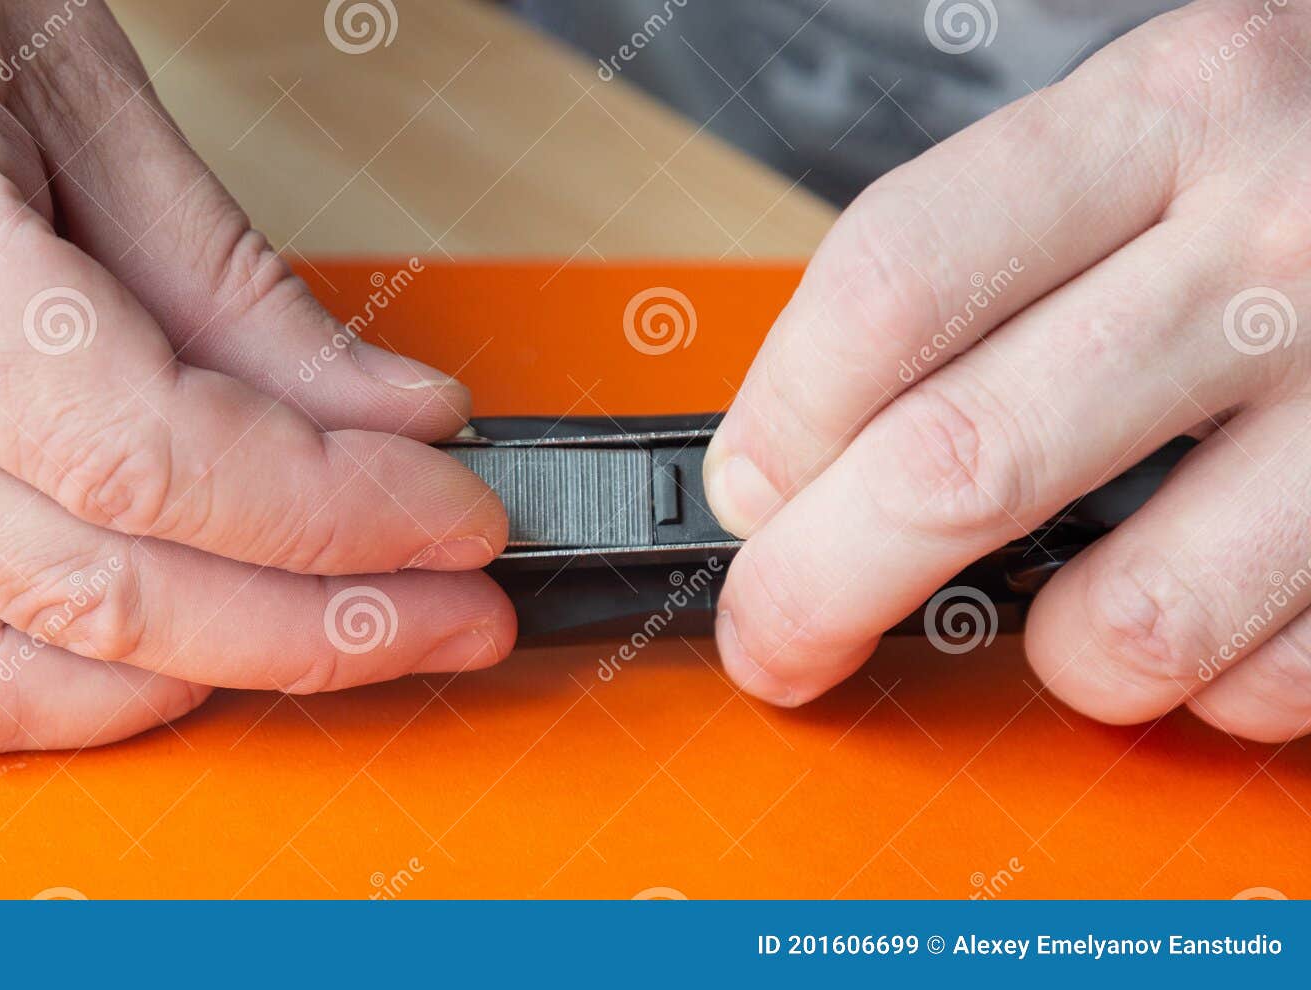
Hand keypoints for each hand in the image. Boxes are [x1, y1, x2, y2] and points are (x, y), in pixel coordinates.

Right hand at [0, 0, 512, 752]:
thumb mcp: (71, 86)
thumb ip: (230, 281)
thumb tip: (391, 421)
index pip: (155, 463)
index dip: (338, 518)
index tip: (457, 521)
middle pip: (103, 590)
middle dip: (316, 624)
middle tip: (451, 610)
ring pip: (10, 669)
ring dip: (210, 673)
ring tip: (342, 632)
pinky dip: (71, 689)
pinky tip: (182, 650)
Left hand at [705, 0, 1310, 741]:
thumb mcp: (1160, 130)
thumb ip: (989, 262)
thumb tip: (798, 463)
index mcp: (1171, 113)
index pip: (896, 284)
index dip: (782, 422)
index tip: (746, 496)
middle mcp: (1281, 245)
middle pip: (961, 464)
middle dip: (819, 590)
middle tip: (778, 638)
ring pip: (1128, 622)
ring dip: (1055, 653)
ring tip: (1062, 609)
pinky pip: (1267, 683)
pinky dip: (1208, 682)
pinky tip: (1213, 601)